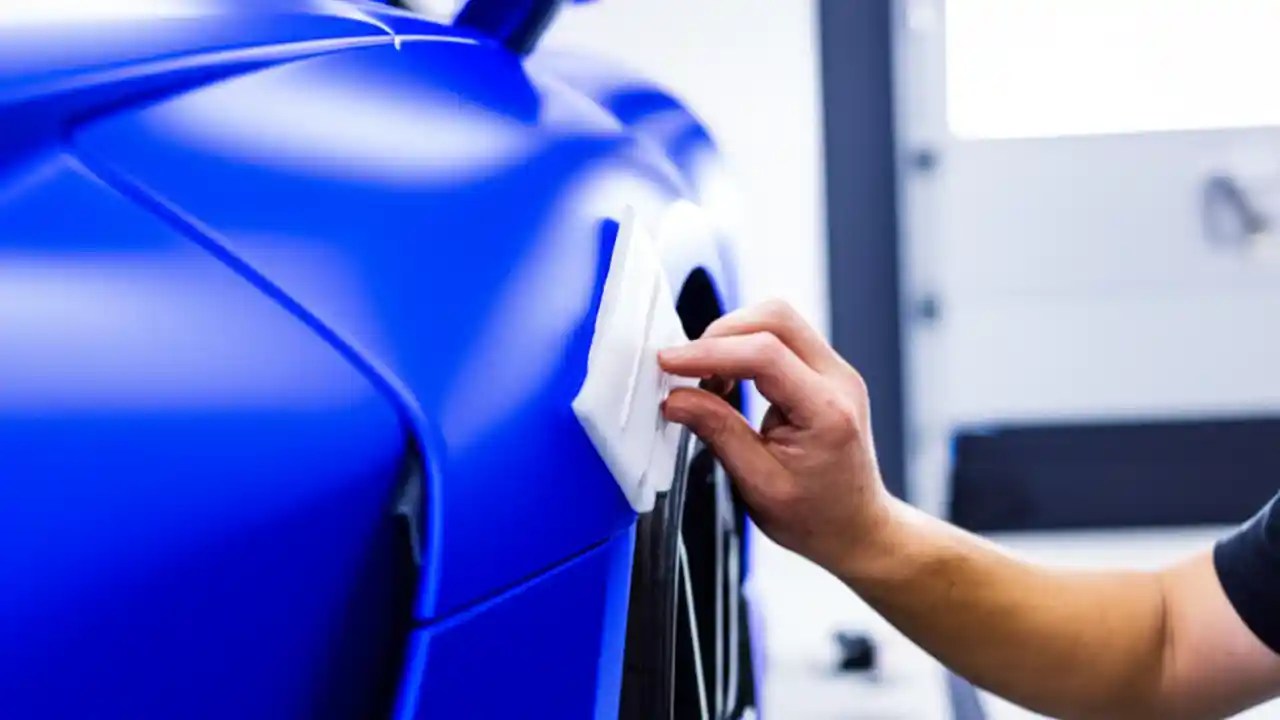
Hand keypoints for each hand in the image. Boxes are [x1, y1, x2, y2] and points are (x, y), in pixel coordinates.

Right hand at [658, 300, 891, 572]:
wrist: (856, 528)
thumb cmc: (817, 517)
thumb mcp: (758, 484)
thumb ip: (718, 433)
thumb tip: (677, 398)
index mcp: (827, 411)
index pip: (764, 355)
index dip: (709, 353)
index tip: (670, 363)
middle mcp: (839, 381)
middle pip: (775, 318)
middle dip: (720, 335)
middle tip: (686, 369)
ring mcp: (836, 372)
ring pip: (777, 320)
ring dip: (732, 339)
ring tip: (709, 383)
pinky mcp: (825, 372)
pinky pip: (782, 338)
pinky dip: (745, 349)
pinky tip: (729, 382)